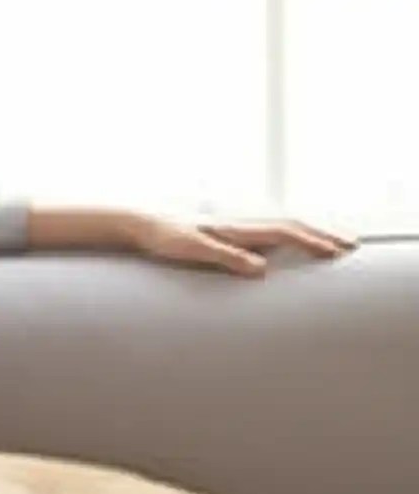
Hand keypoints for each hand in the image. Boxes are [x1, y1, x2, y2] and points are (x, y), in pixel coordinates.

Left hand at [128, 215, 357, 277]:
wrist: (142, 223)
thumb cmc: (164, 237)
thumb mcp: (194, 250)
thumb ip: (227, 258)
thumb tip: (263, 269)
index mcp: (236, 227)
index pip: (284, 232)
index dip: (313, 241)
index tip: (337, 251)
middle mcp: (239, 223)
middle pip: (290, 226)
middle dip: (321, 234)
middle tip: (351, 244)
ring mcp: (233, 226)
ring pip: (281, 226)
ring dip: (308, 233)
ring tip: (331, 242)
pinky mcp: (225, 232)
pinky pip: (266, 232)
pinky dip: (288, 235)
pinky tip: (289, 243)